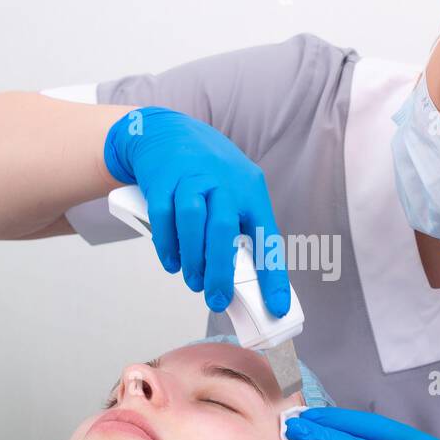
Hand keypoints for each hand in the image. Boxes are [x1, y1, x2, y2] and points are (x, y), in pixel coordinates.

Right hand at [104, 106, 290, 315]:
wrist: (167, 132)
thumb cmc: (207, 172)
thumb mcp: (234, 190)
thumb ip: (238, 229)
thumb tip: (242, 279)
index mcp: (251, 189)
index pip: (267, 236)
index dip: (273, 275)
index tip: (276, 307)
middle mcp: (224, 181)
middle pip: (224, 230)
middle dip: (220, 272)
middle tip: (217, 299)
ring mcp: (191, 177)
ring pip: (193, 222)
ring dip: (193, 260)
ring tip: (193, 282)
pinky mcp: (162, 180)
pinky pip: (164, 217)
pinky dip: (167, 246)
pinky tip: (172, 263)